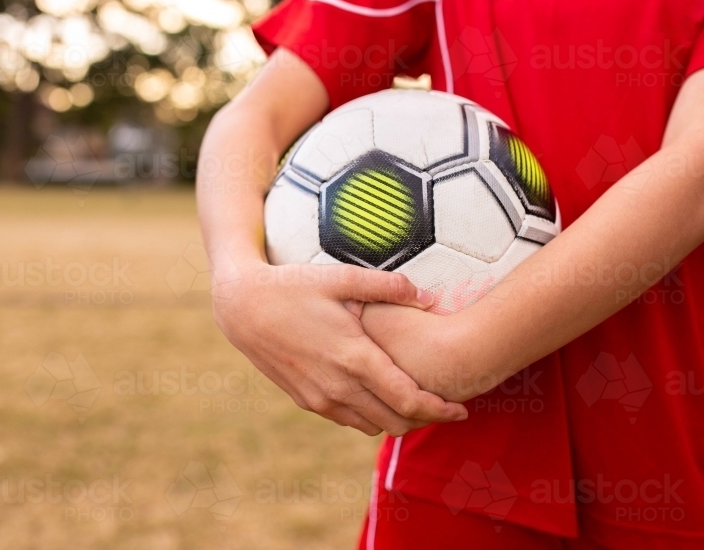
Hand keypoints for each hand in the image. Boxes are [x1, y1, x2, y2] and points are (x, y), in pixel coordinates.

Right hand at [212, 261, 468, 435]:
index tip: (462, 409)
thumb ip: (388, 286)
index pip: (409, 400)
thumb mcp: (341, 277)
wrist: (241, 307)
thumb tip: (429, 297)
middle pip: (395, 422)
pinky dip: (369, 415)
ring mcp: (319, 398)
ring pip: (371, 426)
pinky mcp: (305, 400)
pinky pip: (347, 420)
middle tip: (445, 408)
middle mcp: (338, 387)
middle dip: (425, 420)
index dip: (440, 410)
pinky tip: (376, 396)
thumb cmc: (293, 286)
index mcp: (354, 358)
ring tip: (413, 402)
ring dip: (395, 419)